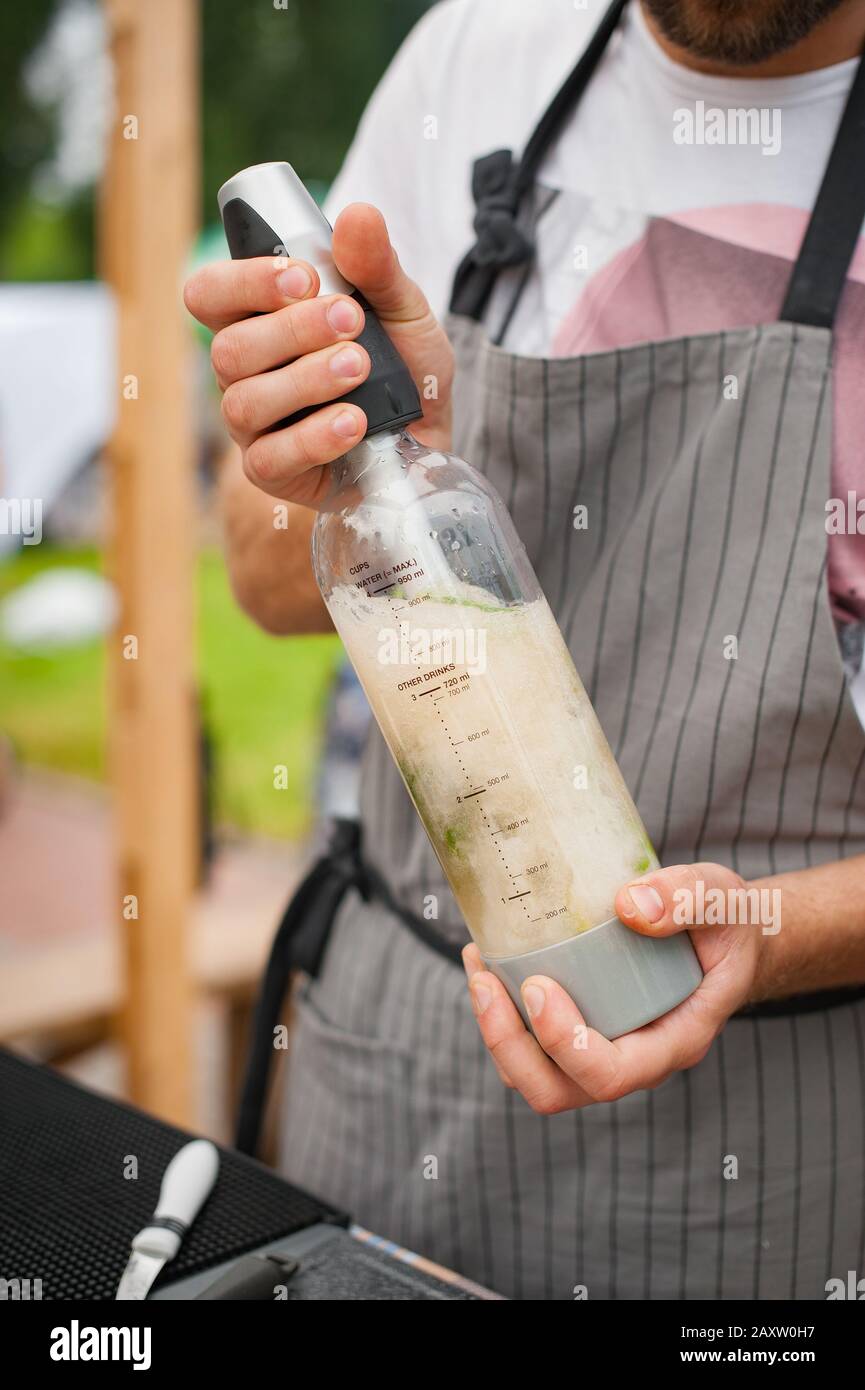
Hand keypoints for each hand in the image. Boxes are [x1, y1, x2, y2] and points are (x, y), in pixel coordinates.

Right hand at [183, 203, 453, 508]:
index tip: (305, 277)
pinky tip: (355, 422)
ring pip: (245, 401)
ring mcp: (254, 426)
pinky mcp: (274, 472)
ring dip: (306, 380)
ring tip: (359, 368)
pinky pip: (270, 458)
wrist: (432, 435)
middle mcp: (244, 372)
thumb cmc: (403, 367)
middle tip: (353, 322)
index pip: (210, 293)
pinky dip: (315, 437)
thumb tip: (356, 216)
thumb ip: (377, 267)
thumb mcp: (403, 309)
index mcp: (257, 319)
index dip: (244, 282)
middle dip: (292, 331)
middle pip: (228, 348)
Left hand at [463, 863, 762, 1110]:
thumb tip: (628, 906)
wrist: (729, 935)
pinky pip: (532, 1046)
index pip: (612, 1074)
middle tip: (484, 982)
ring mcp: (607, 1048)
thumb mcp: (721, 898)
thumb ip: (687, 898)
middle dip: (509, 1045)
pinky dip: (501, 1013)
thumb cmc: (727, 922)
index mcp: (675, 1040)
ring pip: (536, 1075)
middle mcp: (637, 1058)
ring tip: (478, 966)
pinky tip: (488, 958)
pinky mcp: (584, 1029)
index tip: (538, 985)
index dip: (565, 1043)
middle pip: (558, 1090)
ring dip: (496, 1032)